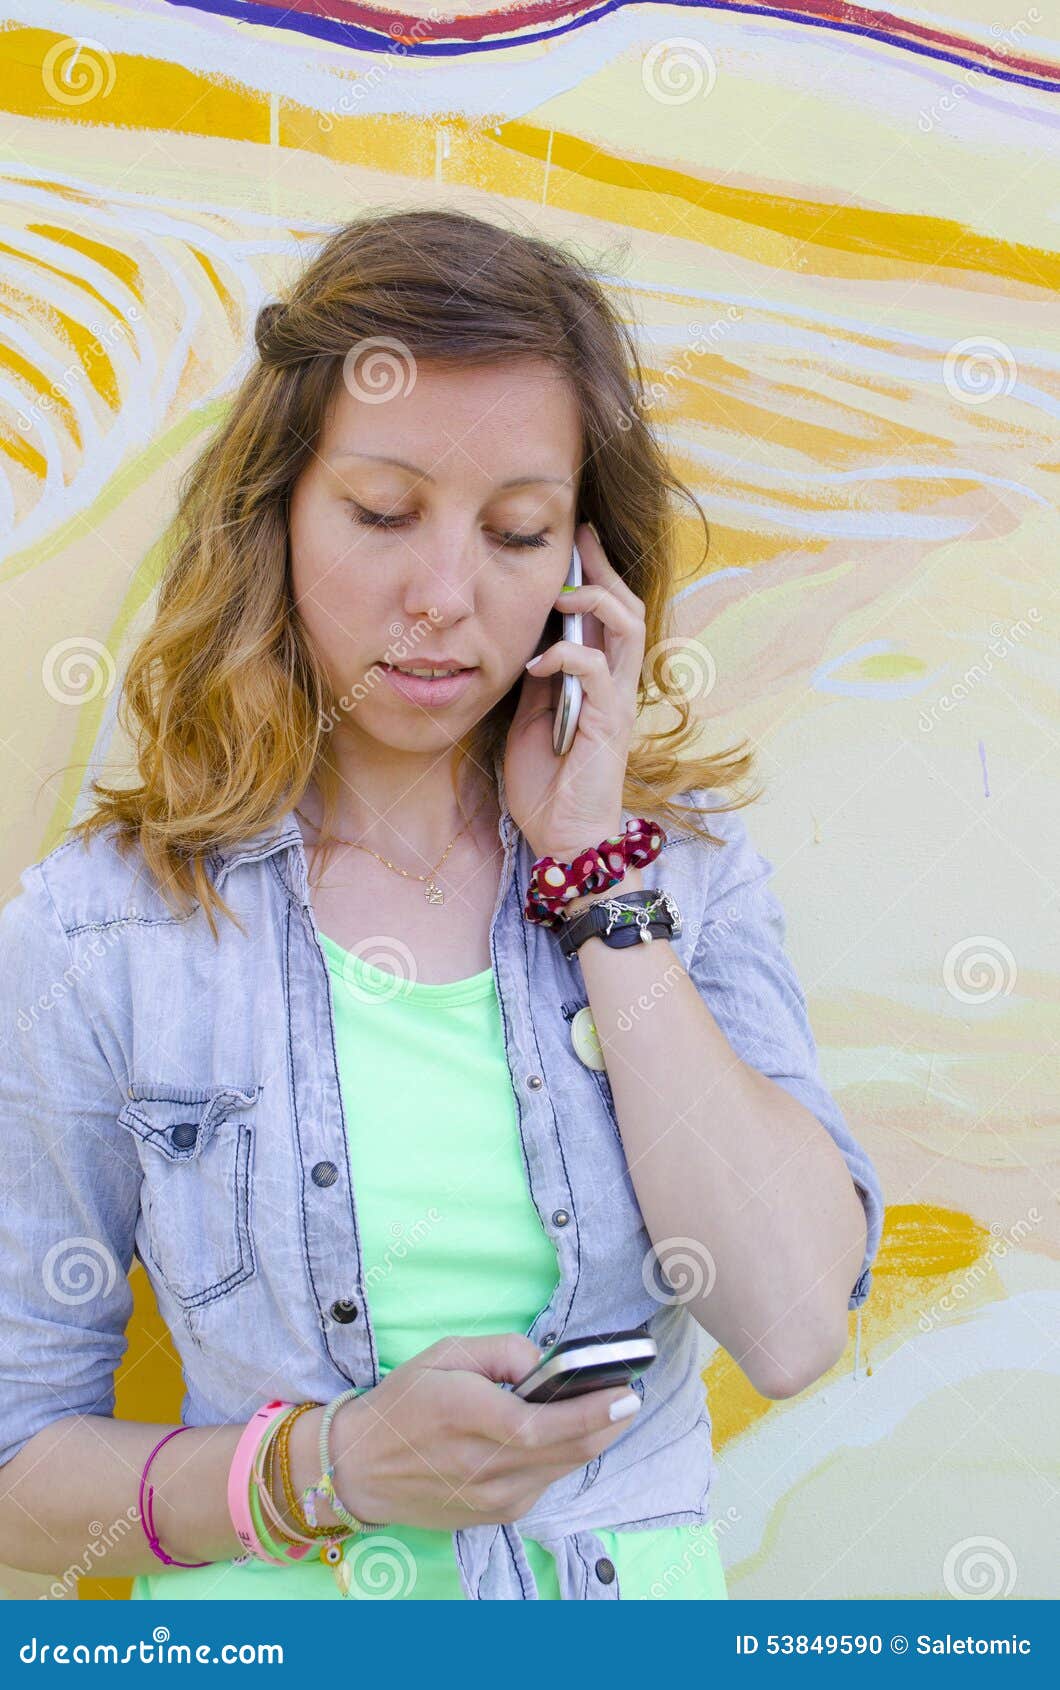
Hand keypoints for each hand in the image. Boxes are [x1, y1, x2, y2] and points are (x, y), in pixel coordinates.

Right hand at [329, 1333, 640, 1529]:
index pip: (544, 1425)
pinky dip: (562, 1456)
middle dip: (608, 1422)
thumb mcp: (445, 1354)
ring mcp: (493, 1498)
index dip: (592, 1412)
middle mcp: (484, 1467)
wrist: (360, 1468)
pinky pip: (545, 1482)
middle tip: (630, 1395)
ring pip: (563, 1468)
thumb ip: (502, 1351)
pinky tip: (564, 1435)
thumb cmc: (403, 1402)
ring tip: (609, 1409)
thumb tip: (546, 1364)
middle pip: (567, 1450)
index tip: (626, 1392)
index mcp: (468, 1418)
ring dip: (592, 1439)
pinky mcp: (497, 1515)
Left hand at [504, 521, 646, 861]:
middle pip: (627, 607)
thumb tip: (529, 642)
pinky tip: (537, 662)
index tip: (575, 541)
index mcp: (599, 681)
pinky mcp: (609, 721)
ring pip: (626, 626)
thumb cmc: (548, 785)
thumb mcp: (532, 719)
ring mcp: (617, 700)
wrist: (563, 837)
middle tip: (581, 538)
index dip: (595, 575)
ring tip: (565, 593)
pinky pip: (595, 668)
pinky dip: (566, 653)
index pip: (607, 616)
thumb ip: (539, 681)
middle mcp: (617, 683)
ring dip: (595, 600)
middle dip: (603, 569)